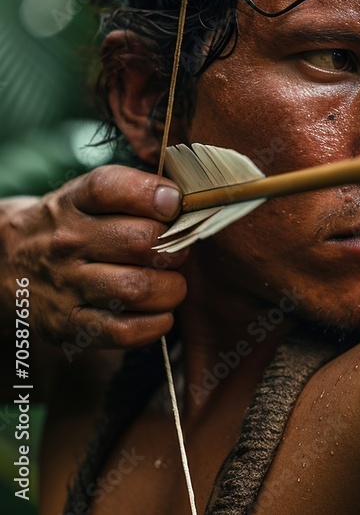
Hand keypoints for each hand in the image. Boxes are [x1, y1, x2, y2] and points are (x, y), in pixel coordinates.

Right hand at [1, 166, 188, 349]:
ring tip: (169, 283)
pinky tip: (160, 312)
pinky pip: (125, 331)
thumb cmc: (72, 227)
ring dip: (170, 288)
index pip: (112, 189)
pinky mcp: (68, 325)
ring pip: (137, 288)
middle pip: (140, 241)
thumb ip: (135, 191)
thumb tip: (181, 198)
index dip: (153, 194)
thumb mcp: (90, 197)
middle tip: (177, 252)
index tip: (174, 203)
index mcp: (73, 203)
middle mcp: (67, 243)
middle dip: (174, 247)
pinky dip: (156, 324)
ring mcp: (66, 285)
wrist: (7, 265)